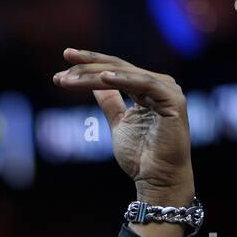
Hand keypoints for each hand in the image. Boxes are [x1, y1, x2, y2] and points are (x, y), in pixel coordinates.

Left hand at [52, 49, 193, 206]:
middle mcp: (158, 84)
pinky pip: (144, 84)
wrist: (157, 178)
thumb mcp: (118, 123)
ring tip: (70, 78)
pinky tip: (103, 78)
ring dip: (95, 75)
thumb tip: (95, 84)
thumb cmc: (141, 156)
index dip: (90, 63)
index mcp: (146, 88)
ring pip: (125, 75)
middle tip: (63, 63)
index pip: (115, 69)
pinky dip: (124, 80)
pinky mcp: (173, 100)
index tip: (65, 58)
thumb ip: (110, 102)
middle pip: (118, 68)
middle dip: (88, 65)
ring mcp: (167, 90)